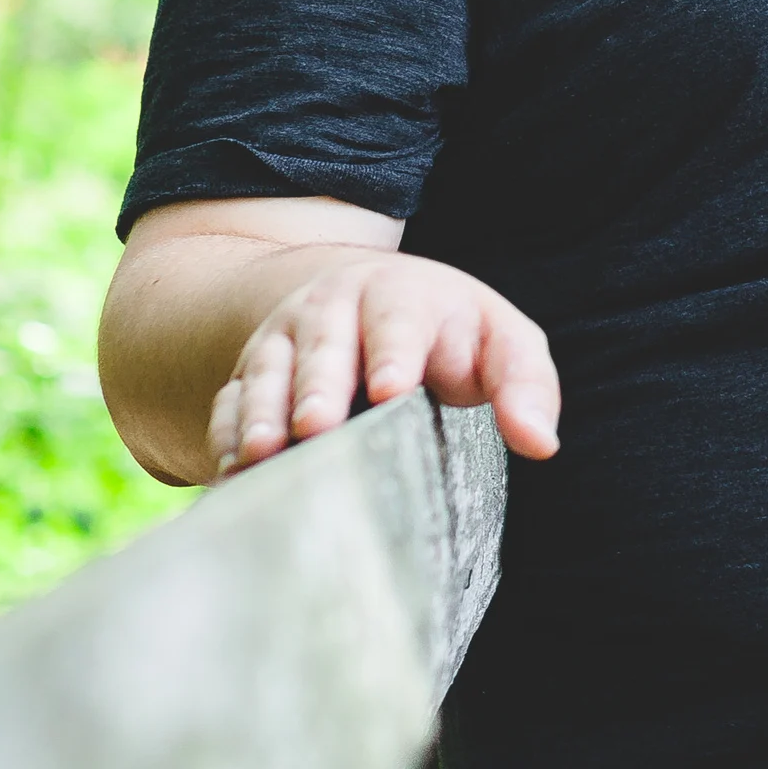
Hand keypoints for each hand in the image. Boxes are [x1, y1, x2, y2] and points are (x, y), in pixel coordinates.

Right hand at [206, 248, 561, 479]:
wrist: (361, 295)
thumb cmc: (447, 332)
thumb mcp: (498, 341)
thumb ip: (525, 384)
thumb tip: (541, 441)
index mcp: (400, 298)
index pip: (398, 320)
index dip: (394, 351)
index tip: (394, 387)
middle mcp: (333, 312)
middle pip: (322, 345)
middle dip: (318, 384)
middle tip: (317, 426)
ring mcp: (283, 342)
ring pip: (265, 372)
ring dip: (262, 412)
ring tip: (263, 453)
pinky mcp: (248, 377)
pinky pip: (228, 403)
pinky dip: (226, 435)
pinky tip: (232, 474)